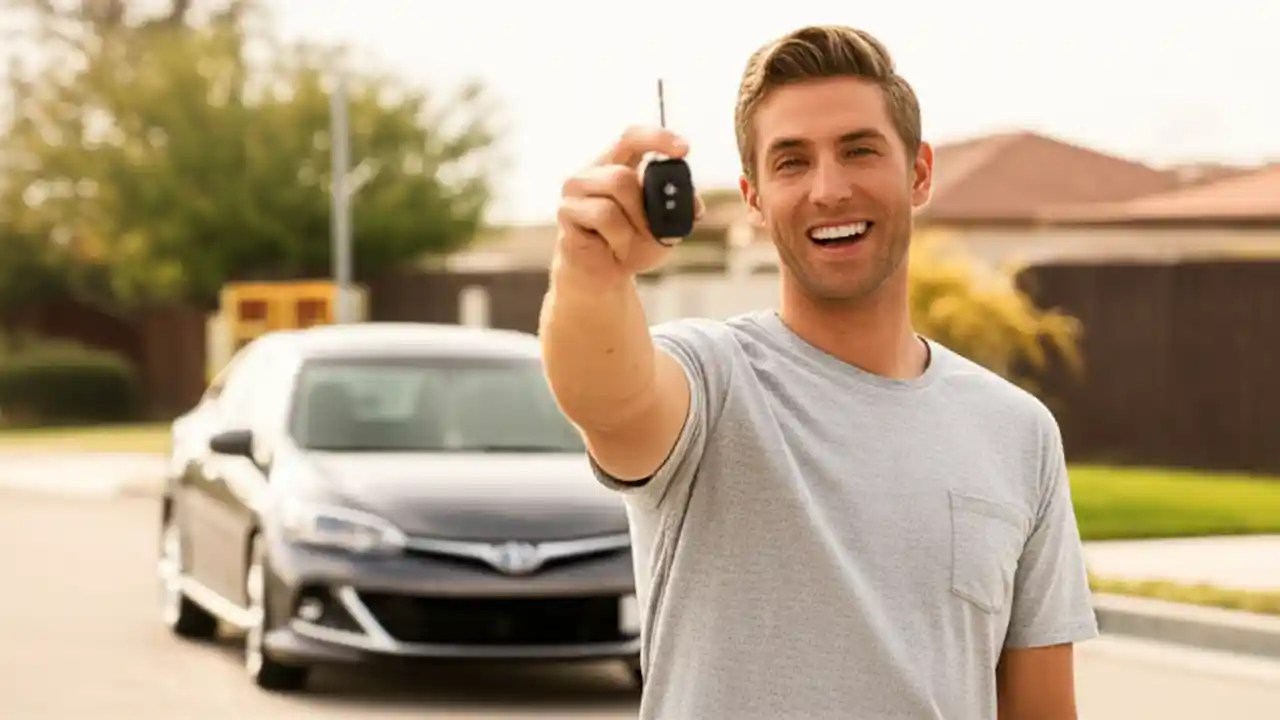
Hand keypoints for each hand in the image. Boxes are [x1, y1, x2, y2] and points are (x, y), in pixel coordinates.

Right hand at [555, 126, 702, 285]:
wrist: (603, 276)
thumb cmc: (632, 246)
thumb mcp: (666, 229)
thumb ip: (680, 210)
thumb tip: (694, 205)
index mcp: (618, 165)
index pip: (633, 137)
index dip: (658, 138)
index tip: (684, 150)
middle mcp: (593, 171)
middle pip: (624, 174)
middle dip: (645, 208)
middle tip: (652, 232)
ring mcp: (575, 189)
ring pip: (615, 187)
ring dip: (633, 225)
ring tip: (629, 245)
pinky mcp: (566, 211)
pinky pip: (602, 214)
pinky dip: (619, 236)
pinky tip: (613, 249)